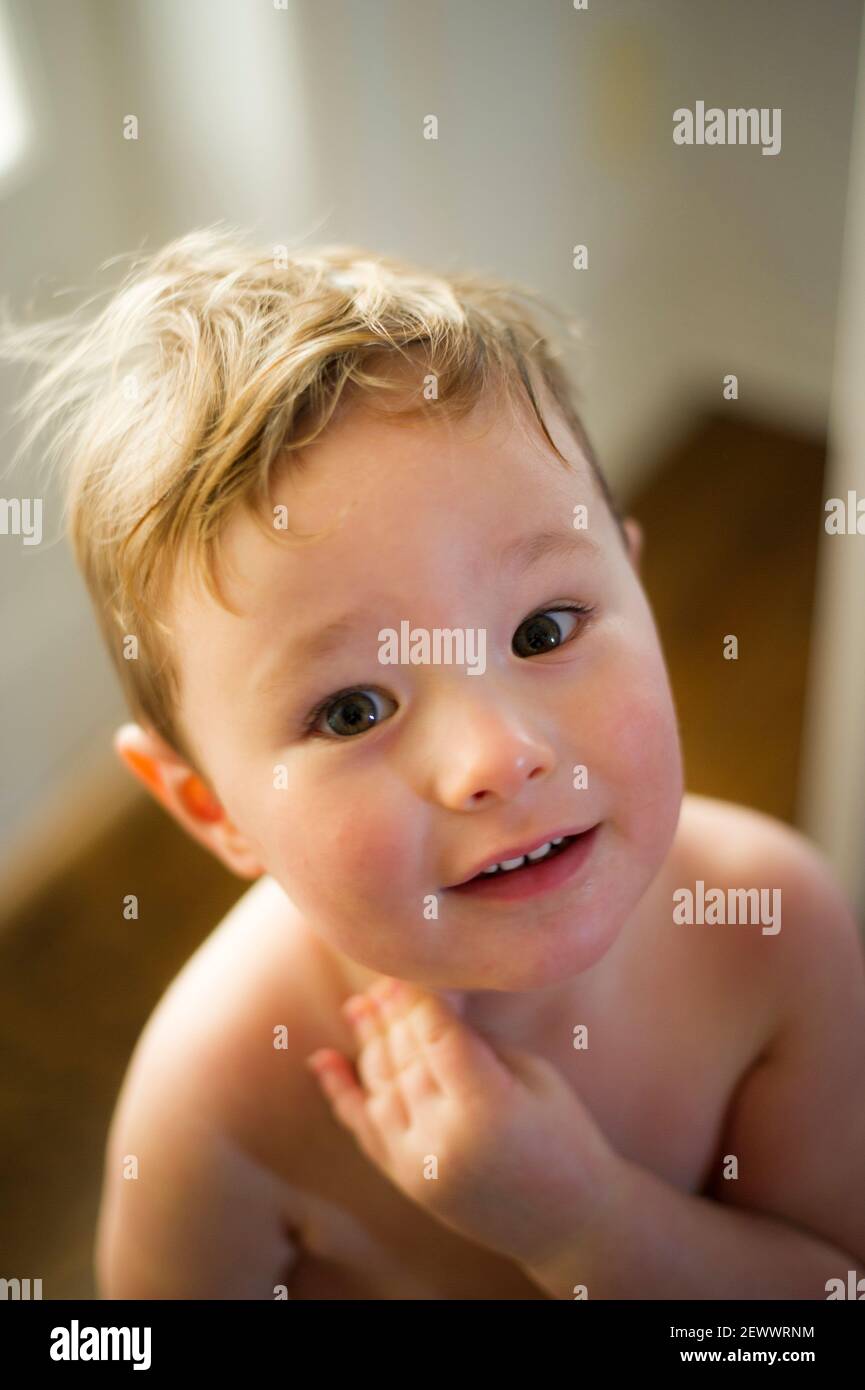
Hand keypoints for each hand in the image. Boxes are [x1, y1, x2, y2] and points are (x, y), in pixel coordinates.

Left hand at [305, 976, 619, 1266]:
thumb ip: (475, 1041)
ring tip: (358, 1006)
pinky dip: (342, 1093)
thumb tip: (430, 1000)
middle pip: (405, 1057)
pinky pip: (365, 1130)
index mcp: (488, 1107)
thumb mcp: (532, 1075)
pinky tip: (323, 1059)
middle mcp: (445, 1139)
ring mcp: (421, 1166)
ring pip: (382, 1087)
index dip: (415, 997)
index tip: (403, 968)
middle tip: (380, 979)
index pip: (436, 1034)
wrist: (571, 1222)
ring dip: (368, 1043)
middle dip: (391, 1014)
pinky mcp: (409, 1182)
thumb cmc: (565, 1135)